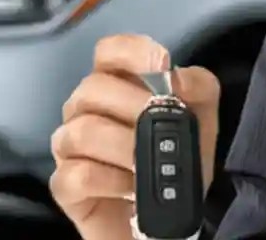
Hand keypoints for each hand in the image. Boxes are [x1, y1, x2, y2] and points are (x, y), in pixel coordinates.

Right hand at [50, 33, 220, 239]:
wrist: (170, 215)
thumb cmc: (177, 161)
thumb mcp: (201, 118)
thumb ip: (197, 87)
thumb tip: (177, 79)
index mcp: (117, 85)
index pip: (109, 51)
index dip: (132, 52)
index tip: (161, 64)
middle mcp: (87, 109)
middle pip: (93, 88)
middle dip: (136, 108)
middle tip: (160, 130)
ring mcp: (70, 146)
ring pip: (83, 130)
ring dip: (125, 148)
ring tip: (147, 164)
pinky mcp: (65, 185)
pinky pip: (77, 173)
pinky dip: (110, 181)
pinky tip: (130, 187)